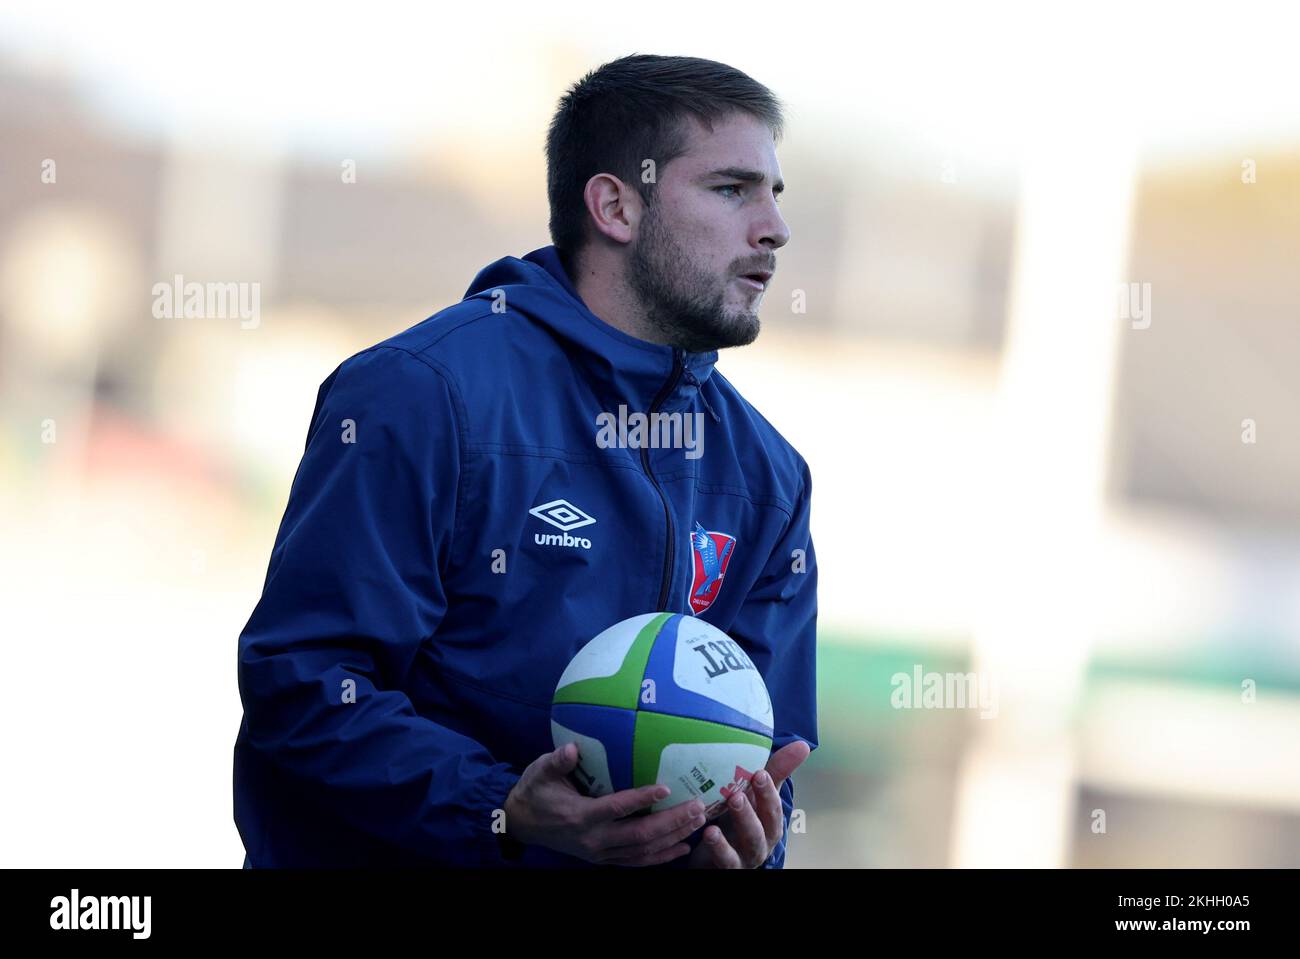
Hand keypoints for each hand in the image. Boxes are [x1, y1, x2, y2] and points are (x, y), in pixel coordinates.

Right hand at [502, 742, 706, 865]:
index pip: (616, 808)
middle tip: (698, 807)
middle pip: (640, 834)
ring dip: (673, 838)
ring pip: (643, 850)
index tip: (665, 789)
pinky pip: (637, 861)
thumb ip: (557, 761)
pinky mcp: (603, 858)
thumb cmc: (534, 792)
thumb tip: (572, 749)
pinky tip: (682, 847)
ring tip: (698, 822)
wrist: (520, 823)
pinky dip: (661, 857)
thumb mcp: (539, 771)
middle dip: (672, 822)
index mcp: (580, 816)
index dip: (641, 800)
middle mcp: (593, 839)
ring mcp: (600, 853)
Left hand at [688, 740, 810, 868]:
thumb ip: (775, 771)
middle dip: (754, 809)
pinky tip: (709, 833)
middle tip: (738, 794)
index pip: (773, 804)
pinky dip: (719, 847)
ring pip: (750, 841)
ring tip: (727, 807)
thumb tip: (802, 745)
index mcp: (771, 819)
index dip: (768, 791)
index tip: (760, 773)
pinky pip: (727, 860)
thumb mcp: (754, 795)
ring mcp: (748, 854)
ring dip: (740, 824)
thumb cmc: (738, 819)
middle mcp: (764, 838)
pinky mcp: (730, 866)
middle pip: (765, 825)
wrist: (715, 854)